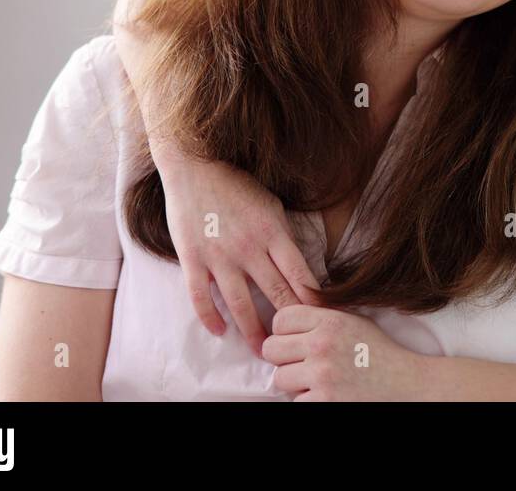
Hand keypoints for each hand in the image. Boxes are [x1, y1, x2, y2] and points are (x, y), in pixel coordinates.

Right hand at [158, 144, 322, 358]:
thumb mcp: (271, 205)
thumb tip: (300, 267)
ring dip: (252, 330)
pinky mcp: (193, 259)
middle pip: (275, 292)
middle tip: (297, 343)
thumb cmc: (236, 185)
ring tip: (262, 349)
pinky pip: (201, 296)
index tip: (323, 318)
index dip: (312, 299)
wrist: (194, 166)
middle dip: (288, 321)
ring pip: (240, 303)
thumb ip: (283, 236)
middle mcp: (249, 246)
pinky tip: (219, 331)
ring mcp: (219, 255)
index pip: (299, 273)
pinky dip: (210, 317)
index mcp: (272, 231)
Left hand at [265, 304, 425, 400]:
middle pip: (271, 348)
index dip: (284, 332)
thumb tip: (284, 319)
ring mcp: (322, 374)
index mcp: (330, 320)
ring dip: (295, 383)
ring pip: (279, 378)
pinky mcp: (324, 401)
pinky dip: (308, 401)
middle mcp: (323, 344)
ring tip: (317, 381)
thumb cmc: (378, 352)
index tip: (296, 341)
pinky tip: (326, 394)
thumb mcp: (353, 321)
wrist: (406, 383)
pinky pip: (294, 402)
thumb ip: (321, 317)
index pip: (280, 319)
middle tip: (302, 364)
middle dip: (283, 358)